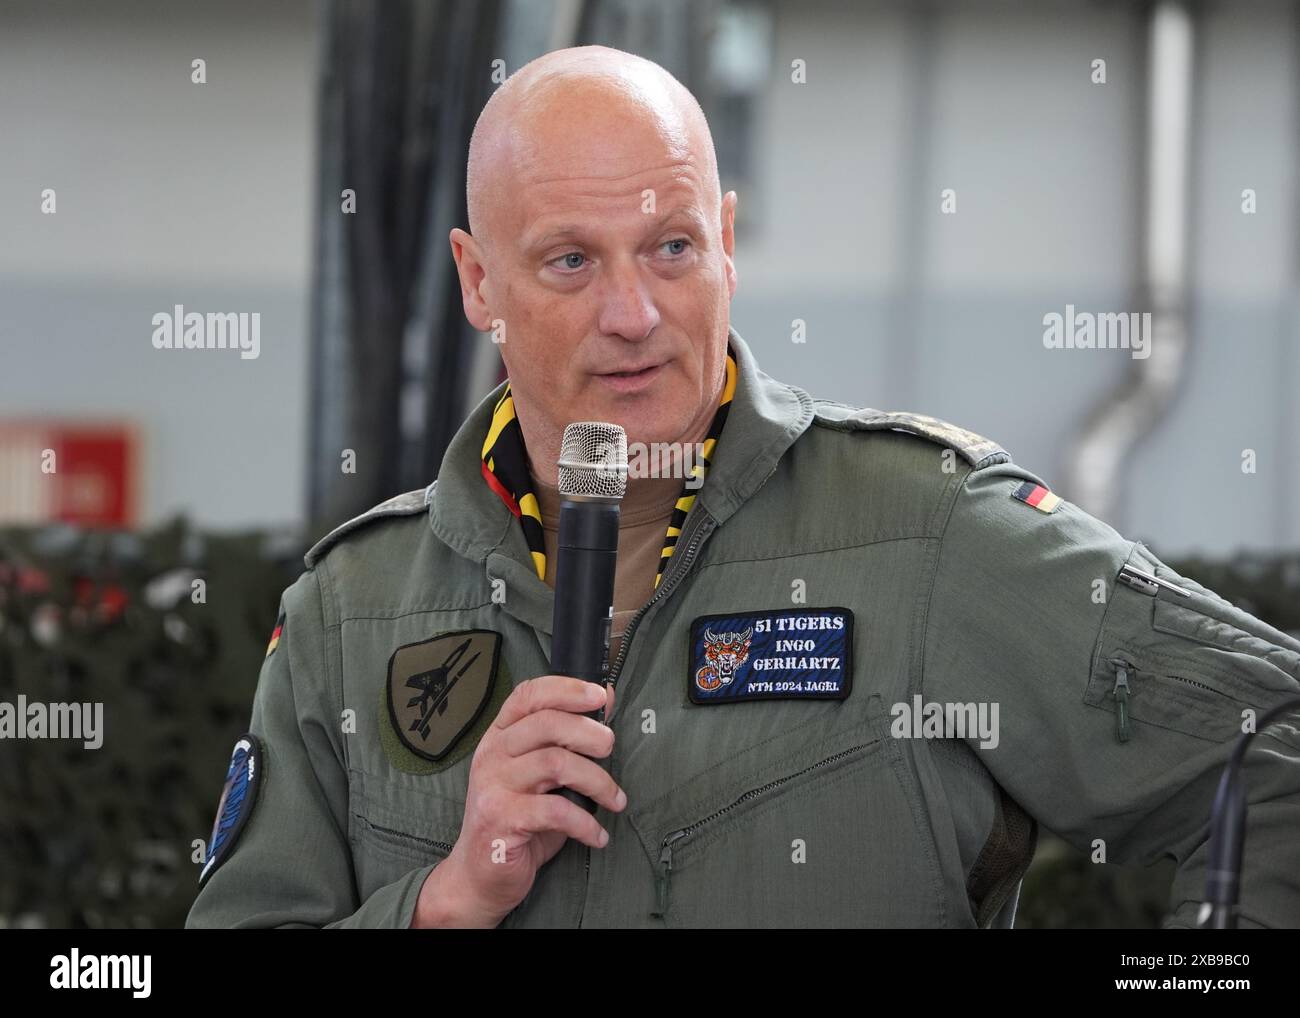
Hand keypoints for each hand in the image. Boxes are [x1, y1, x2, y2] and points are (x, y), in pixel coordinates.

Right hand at [411, 675, 622, 927]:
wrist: (480, 875)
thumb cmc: (519, 821)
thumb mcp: (544, 776)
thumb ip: (568, 740)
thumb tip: (607, 698)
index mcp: (500, 736)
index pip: (529, 695)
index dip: (566, 688)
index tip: (600, 695)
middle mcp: (492, 754)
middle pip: (547, 723)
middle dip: (589, 732)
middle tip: (611, 748)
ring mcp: (493, 785)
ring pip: (555, 763)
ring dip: (597, 780)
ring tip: (615, 800)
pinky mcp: (500, 819)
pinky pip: (555, 810)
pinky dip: (585, 823)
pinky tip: (598, 835)